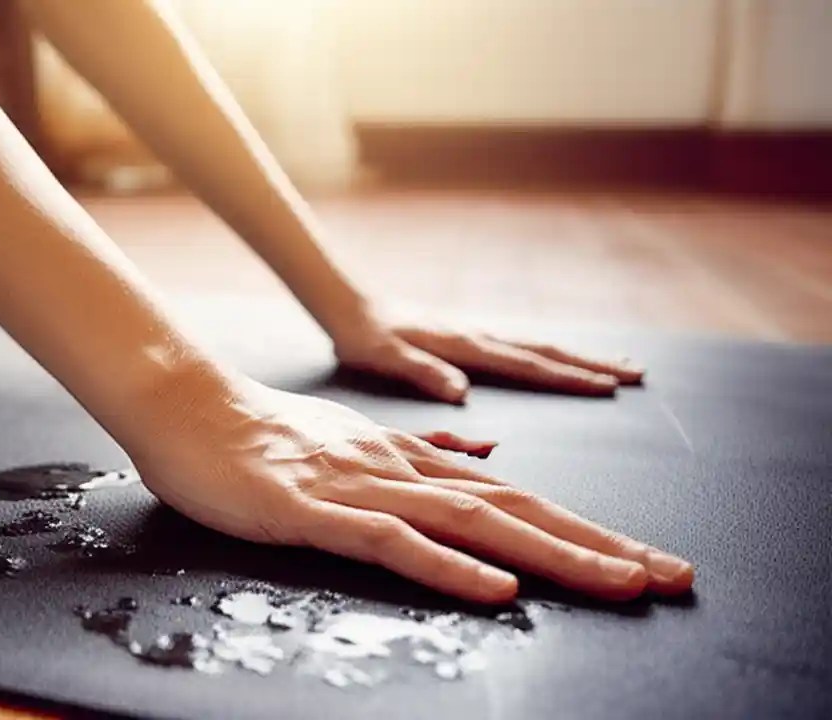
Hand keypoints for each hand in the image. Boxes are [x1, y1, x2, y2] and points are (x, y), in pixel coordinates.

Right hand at [128, 381, 691, 602]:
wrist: (188, 405)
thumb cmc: (264, 434)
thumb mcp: (356, 438)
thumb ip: (423, 449)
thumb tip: (488, 451)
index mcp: (411, 459)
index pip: (514, 497)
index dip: (584, 529)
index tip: (644, 559)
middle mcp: (401, 470)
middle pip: (517, 509)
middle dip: (599, 545)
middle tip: (671, 577)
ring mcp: (360, 488)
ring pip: (473, 523)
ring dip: (552, 555)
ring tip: (618, 584)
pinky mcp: (313, 511)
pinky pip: (389, 541)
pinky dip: (448, 565)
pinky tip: (495, 587)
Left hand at [333, 312, 643, 403]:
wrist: (350, 305)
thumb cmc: (364, 337)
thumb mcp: (385, 357)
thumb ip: (422, 372)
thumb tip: (462, 394)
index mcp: (463, 344)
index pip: (525, 363)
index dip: (567, 378)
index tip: (607, 387)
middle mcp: (478, 335)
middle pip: (546, 351)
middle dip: (592, 364)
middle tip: (638, 375)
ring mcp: (477, 333)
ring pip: (540, 345)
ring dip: (580, 356)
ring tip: (621, 366)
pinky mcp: (470, 335)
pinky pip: (523, 345)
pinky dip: (553, 352)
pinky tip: (566, 359)